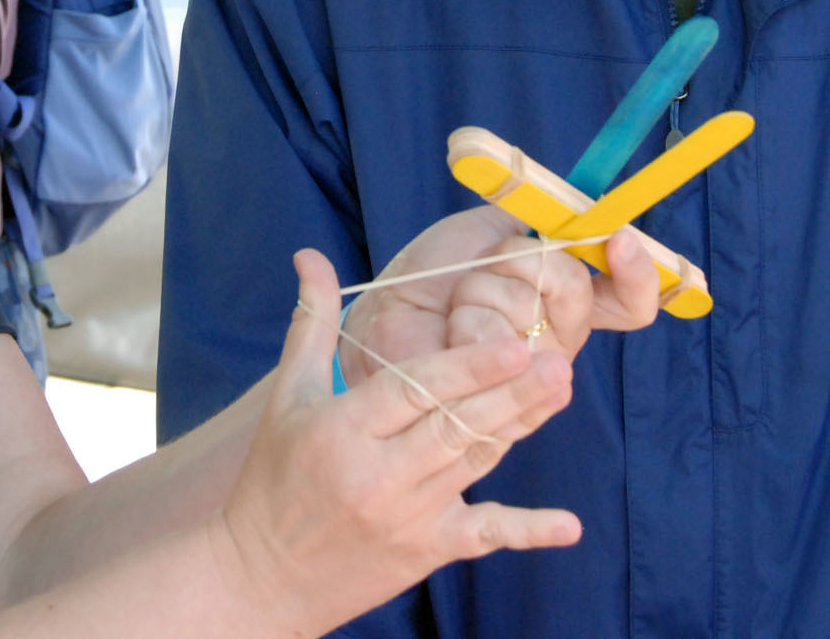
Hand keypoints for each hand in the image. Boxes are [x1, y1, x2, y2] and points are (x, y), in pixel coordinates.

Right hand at [215, 250, 577, 634]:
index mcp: (341, 430)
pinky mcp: (425, 551)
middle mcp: (377, 475)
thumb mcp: (287, 397)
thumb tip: (309, 254)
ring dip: (521, 425)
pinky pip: (484, 537)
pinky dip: (528, 531)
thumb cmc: (273, 476)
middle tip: (556, 361)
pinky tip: (569, 525)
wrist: (261, 576)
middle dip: (509, 393)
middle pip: (454, 426)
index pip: (413, 391)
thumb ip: (311, 323)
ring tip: (560, 388)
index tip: (512, 345)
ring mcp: (405, 517)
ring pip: (475, 463)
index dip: (465, 368)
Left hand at [340, 206, 661, 393]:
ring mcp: (536, 377)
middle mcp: (561, 339)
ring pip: (532, 313)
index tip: (620, 240)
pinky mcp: (507, 407)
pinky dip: (469, 328)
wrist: (384, 312)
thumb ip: (537, 219)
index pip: (630, 298)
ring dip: (480, 296)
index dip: (637, 272)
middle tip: (480, 271)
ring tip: (454, 311)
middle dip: (518, 264)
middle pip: (573, 291)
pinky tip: (452, 338)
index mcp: (566, 301)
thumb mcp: (491, 228)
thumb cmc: (433, 273)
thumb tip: (580, 206)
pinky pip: (510, 356)